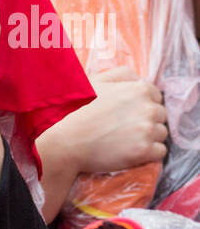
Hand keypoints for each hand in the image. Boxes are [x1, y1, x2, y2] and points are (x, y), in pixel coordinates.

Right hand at [46, 67, 167, 175]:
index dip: (143, 104)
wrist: (67, 139)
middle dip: (148, 120)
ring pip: (162, 134)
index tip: (130, 113)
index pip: (156, 96)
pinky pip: (160, 152)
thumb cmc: (78, 108)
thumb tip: (139, 79)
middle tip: (127, 127)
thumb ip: (122, 75)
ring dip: (150, 137)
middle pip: (160, 115)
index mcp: (138, 89)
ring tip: (128, 140)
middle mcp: (147, 108)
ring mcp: (147, 130)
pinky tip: (133, 151)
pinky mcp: (144, 151)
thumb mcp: (97, 81)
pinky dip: (149, 153)